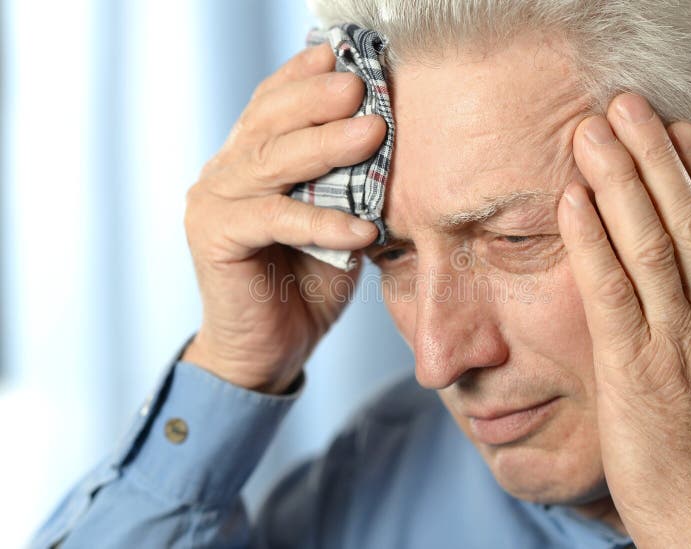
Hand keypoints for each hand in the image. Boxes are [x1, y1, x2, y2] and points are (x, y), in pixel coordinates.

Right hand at [182, 44, 385, 392]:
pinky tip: (360, 230)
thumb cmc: (306, 281)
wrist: (271, 348)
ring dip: (324, 147)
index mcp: (250, 160)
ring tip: (371, 133)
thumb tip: (383, 137)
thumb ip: (346, 183)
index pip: (274, 105)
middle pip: (269, 123)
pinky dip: (320, 223)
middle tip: (361, 87)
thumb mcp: (336, 222)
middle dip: (318, 101)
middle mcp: (224, 173)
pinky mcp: (213, 238)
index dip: (305, 77)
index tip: (342, 55)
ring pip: (270, 163)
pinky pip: (274, 220)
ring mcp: (212, 202)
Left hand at [557, 93, 690, 547]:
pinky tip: (572, 200)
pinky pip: (611, 291)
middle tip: (624, 106)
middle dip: (653, 156)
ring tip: (594, 131)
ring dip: (620, 180)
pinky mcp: (633, 369)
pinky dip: (591, 241)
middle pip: (686, 220)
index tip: (674, 133)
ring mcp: (674, 341)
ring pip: (651, 242)